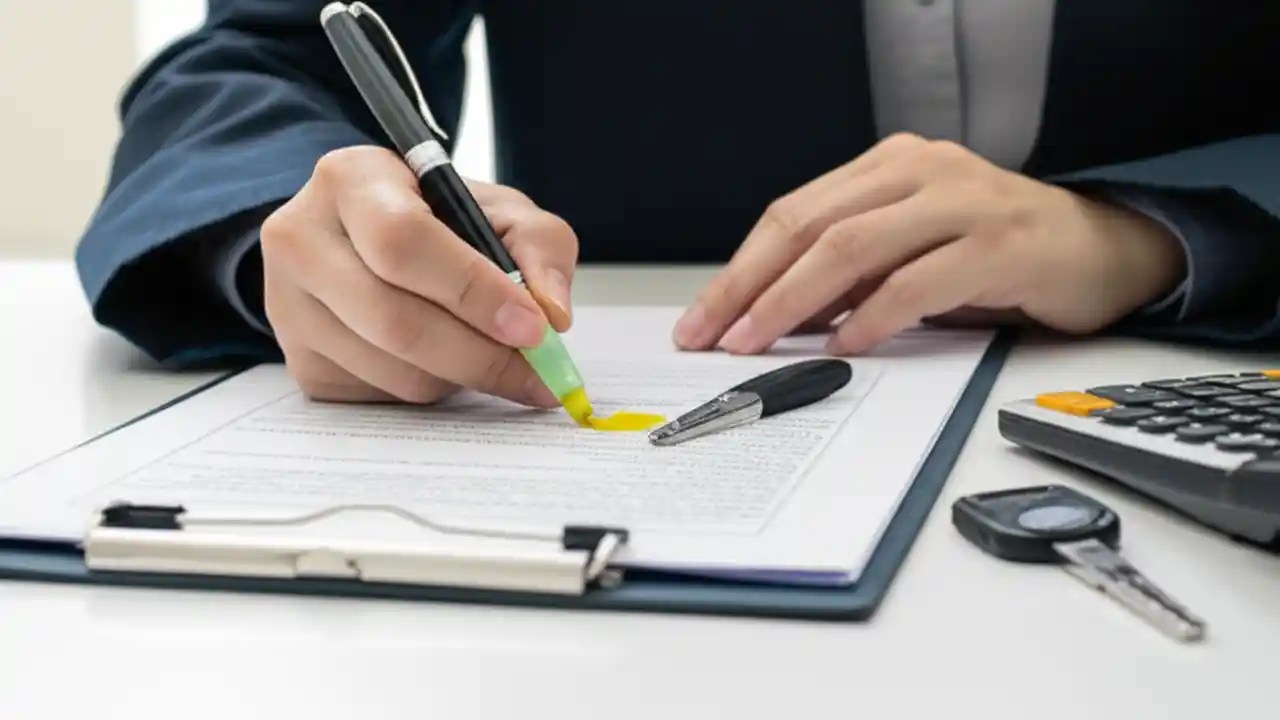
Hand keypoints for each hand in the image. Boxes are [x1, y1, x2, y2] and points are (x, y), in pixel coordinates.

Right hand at [261, 146, 577, 404]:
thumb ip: (539, 247)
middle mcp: (302, 239)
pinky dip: (432, 390)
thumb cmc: (440, 222)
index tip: (533, 327)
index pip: (405, 242)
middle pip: (394, 319)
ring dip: (461, 377)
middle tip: (538, 374)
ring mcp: (289, 306)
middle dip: (481, 354)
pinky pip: (380, 397)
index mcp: (351, 180)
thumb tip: (551, 314)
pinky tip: (444, 362)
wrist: (370, 240)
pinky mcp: (300, 362)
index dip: (474, 292)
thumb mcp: (498, 210)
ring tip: (490, 355)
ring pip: (392, 369)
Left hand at [673, 133, 1185, 354]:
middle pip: (809, 226)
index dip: (741, 268)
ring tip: (757, 344)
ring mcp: (962, 201)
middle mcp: (921, 170)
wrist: (1105, 249)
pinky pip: (917, 282)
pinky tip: (844, 345)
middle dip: (749, 286)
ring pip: (851, 248)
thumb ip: (851, 274)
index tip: (704, 317)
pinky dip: (871, 318)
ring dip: (791, 302)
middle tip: (712, 336)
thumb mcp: (913, 252)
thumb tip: (773, 317)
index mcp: (891, 165)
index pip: (794, 213)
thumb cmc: (998, 254)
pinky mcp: (1000, 243)